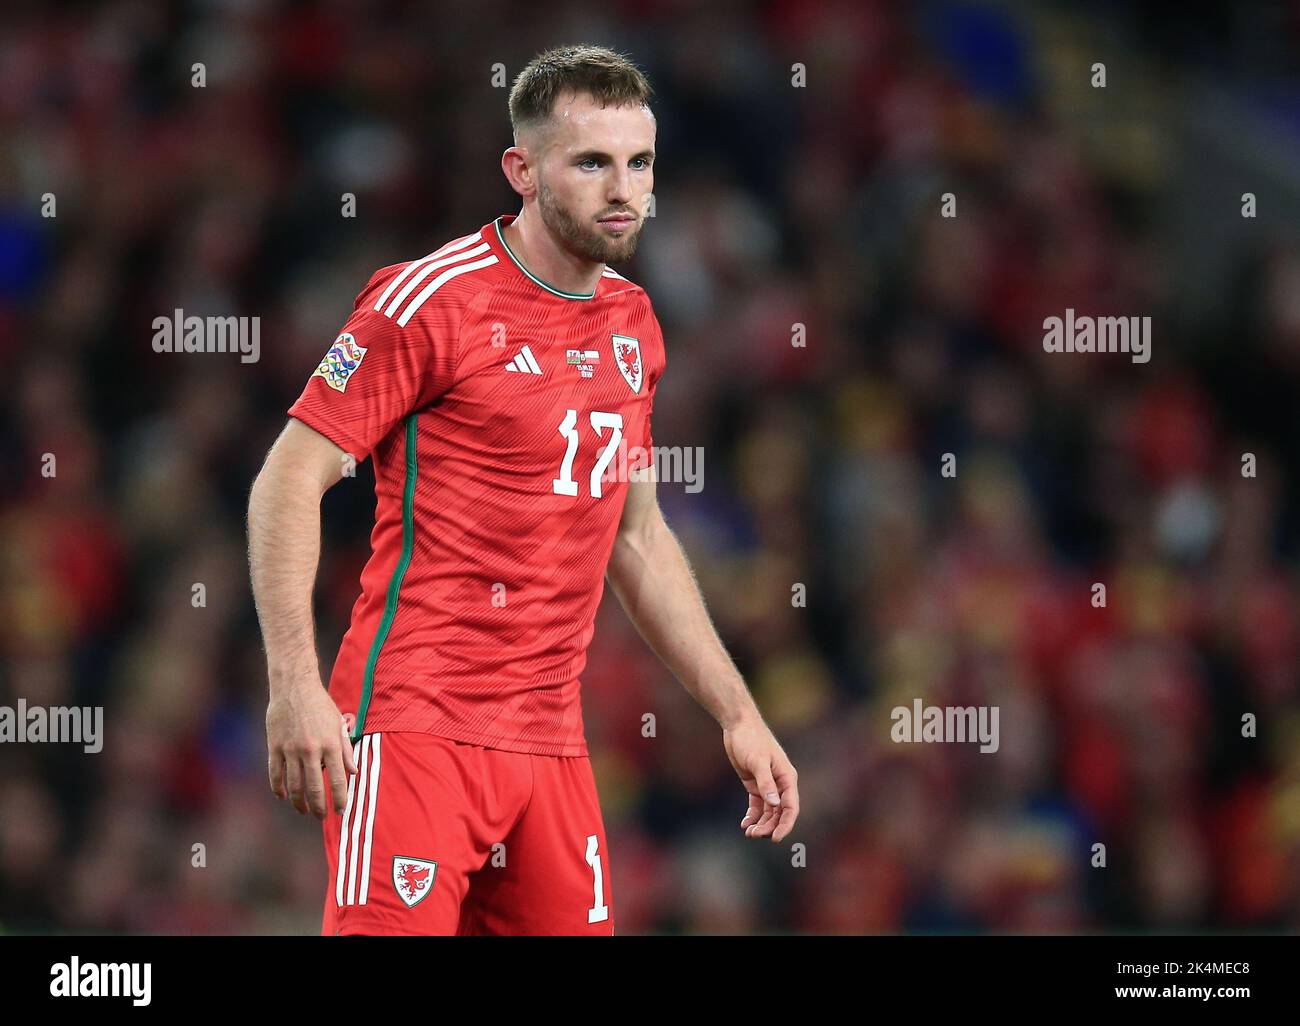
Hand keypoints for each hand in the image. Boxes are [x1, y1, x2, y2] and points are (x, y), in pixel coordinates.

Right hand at [266, 676, 357, 818]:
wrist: (294, 686)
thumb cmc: (320, 705)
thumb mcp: (339, 724)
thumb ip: (346, 750)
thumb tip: (354, 772)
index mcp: (331, 744)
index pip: (337, 780)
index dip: (339, 799)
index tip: (340, 811)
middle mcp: (311, 750)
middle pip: (314, 788)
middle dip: (319, 807)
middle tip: (321, 817)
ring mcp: (291, 750)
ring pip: (294, 785)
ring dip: (299, 802)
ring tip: (303, 810)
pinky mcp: (274, 747)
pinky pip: (275, 774)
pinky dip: (278, 788)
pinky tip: (283, 796)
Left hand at [722, 714, 799, 842]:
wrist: (738, 725)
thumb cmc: (751, 740)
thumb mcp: (758, 761)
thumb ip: (766, 783)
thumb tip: (775, 803)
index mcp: (787, 778)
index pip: (790, 807)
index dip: (785, 824)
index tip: (775, 838)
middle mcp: (780, 783)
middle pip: (779, 812)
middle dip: (769, 826)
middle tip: (753, 835)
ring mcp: (767, 784)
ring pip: (768, 811)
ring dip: (760, 823)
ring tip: (748, 832)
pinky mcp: (754, 783)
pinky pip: (756, 805)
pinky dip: (752, 815)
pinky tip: (744, 823)